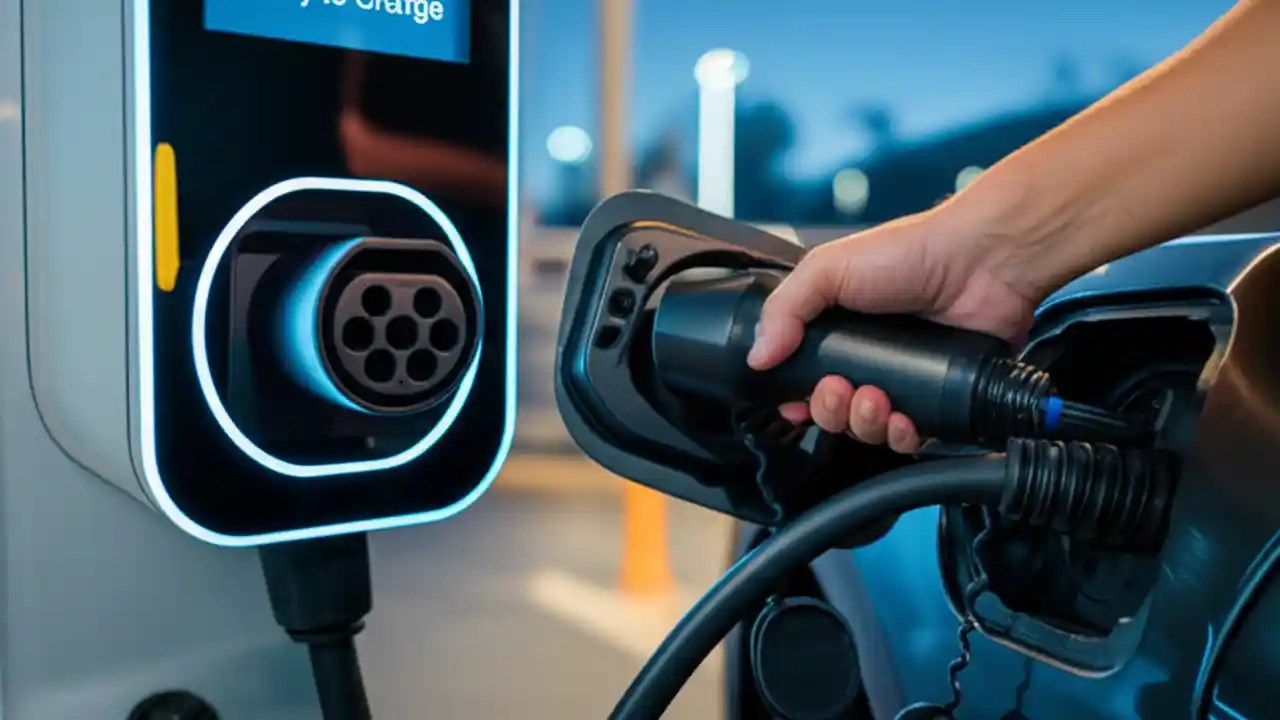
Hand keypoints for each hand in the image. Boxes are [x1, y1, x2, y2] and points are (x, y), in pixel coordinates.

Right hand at [746, 204, 1043, 452]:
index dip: (794, 398)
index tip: (793, 401)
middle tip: (839, 389)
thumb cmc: (910, 253)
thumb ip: (784, 309)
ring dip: (863, 425)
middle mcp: (869, 359)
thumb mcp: (827, 269)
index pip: (802, 380)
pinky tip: (903, 420)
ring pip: (869, 430)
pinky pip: (912, 437)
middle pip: (832, 412)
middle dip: (829, 411)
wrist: (981, 262)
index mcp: (837, 331)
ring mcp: (905, 381)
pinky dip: (903, 437)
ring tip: (875, 401)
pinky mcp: (940, 399)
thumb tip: (757, 357)